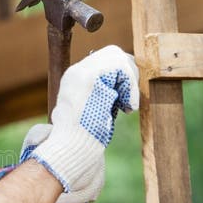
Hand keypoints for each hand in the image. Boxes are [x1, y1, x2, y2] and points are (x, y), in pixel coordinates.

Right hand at [22, 45, 138, 199]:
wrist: (70, 149)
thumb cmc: (81, 139)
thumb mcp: (92, 111)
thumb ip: (102, 96)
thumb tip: (119, 91)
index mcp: (74, 80)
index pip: (103, 61)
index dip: (120, 75)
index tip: (124, 98)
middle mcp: (75, 72)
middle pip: (112, 52)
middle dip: (128, 73)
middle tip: (130, 99)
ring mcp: (81, 72)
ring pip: (117, 56)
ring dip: (130, 81)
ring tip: (128, 105)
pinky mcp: (90, 76)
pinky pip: (120, 66)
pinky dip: (131, 86)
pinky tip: (129, 107)